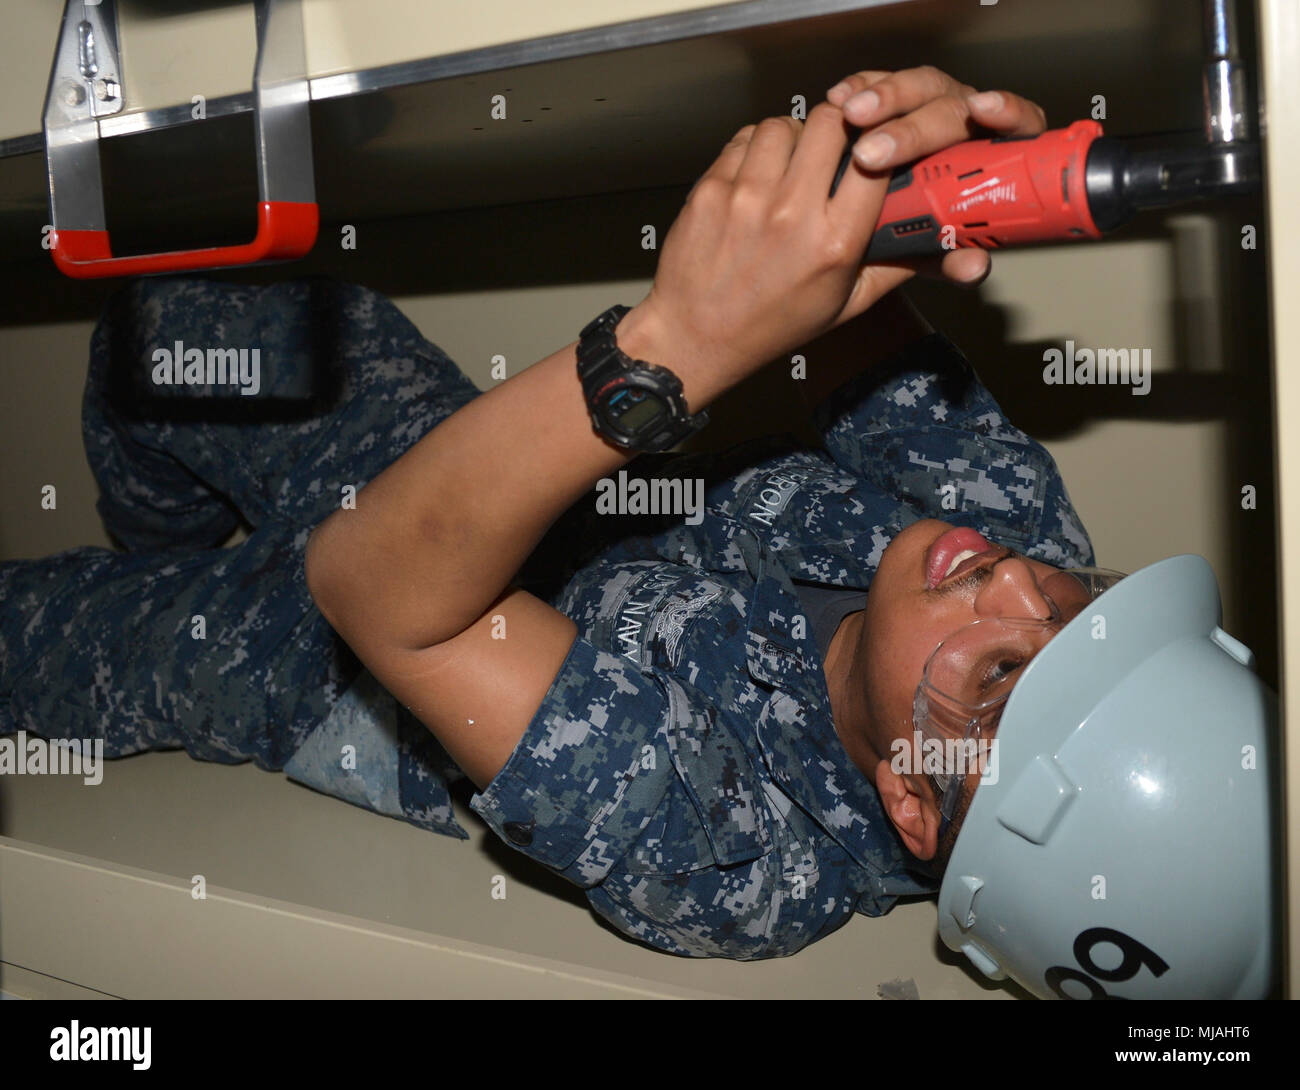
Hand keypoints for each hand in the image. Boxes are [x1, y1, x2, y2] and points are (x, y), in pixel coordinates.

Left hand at [628, 67, 1046, 393]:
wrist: (696, 337)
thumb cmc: (774, 324)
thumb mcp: (846, 304)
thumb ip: (897, 265)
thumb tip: (961, 249)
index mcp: (834, 243)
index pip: (875, 159)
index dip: (880, 145)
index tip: (878, 149)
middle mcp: (791, 215)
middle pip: (830, 122)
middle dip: (837, 127)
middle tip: (835, 146)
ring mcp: (746, 198)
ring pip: (782, 124)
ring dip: (792, 137)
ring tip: (791, 165)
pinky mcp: (711, 190)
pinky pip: (743, 141)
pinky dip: (754, 150)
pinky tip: (757, 178)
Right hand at [827, 66, 1049, 286]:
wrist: (878, 226)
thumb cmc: (921, 233)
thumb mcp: (934, 252)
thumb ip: (952, 258)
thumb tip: (974, 268)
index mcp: (994, 152)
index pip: (1017, 122)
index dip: (1005, 110)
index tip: (981, 110)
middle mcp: (968, 119)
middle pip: (953, 105)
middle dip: (912, 127)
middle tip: (874, 153)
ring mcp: (932, 101)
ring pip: (918, 86)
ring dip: (884, 96)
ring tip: (849, 114)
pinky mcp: (894, 94)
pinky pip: (880, 81)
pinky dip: (860, 86)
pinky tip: (838, 97)